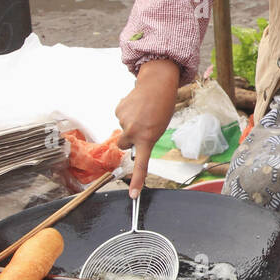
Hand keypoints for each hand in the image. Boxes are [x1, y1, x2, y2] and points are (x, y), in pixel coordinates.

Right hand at [115, 59, 179, 195]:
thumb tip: (130, 141)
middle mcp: (133, 132)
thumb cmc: (162, 107)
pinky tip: (137, 105)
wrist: (157, 84)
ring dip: (131, 123)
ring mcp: (123, 121)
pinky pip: (121, 117)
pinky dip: (127, 113)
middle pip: (124, 145)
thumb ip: (145, 138)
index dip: (137, 180)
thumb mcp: (158, 128)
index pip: (141, 164)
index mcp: (147, 139)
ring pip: (123, 129)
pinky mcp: (118, 110)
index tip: (133, 195)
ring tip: (143, 111)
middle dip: (129, 139)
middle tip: (141, 127)